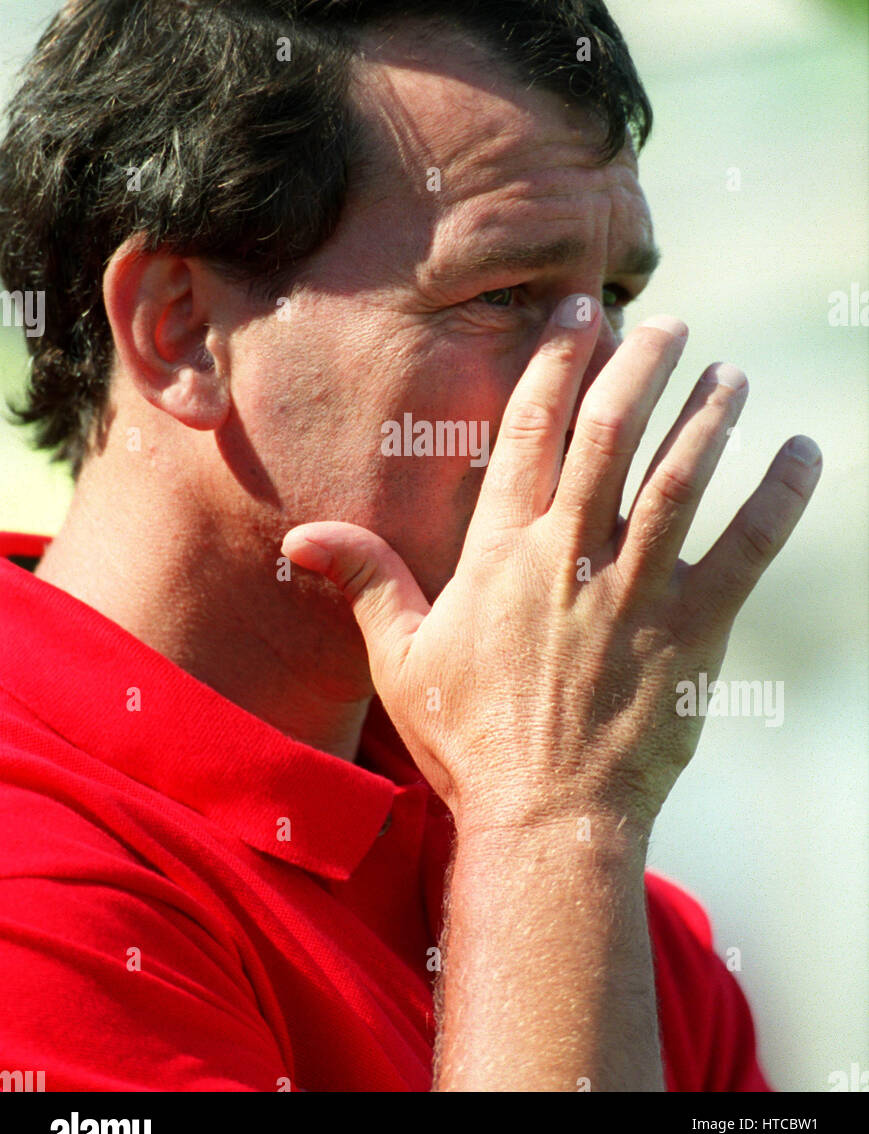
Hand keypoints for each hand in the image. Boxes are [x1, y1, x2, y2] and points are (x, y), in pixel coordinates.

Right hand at [281, 296, 820, 837]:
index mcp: (503, 552)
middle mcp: (572, 554)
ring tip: (732, 374)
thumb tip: (299, 534)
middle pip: (612, 433)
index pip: (531, 430)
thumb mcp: (401, 657)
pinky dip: (779, 498)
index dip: (557, 360)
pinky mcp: (695, 629)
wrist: (546, 821)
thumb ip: (366, 580)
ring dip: (710, 416)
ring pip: (682, 476)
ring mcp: (638, 590)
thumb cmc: (468, 740)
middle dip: (641, 365)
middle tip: (666, 323)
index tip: (582, 312)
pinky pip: (747, 549)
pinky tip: (804, 454)